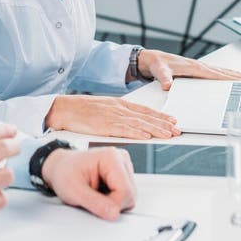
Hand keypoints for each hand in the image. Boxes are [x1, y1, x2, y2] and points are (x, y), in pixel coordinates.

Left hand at [41, 146, 135, 219]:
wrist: (60, 167)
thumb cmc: (64, 173)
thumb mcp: (74, 190)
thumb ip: (95, 203)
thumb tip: (114, 214)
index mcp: (111, 157)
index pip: (125, 192)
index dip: (112, 205)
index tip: (95, 204)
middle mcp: (121, 158)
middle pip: (130, 195)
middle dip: (112, 204)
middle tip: (92, 198)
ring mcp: (123, 166)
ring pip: (129, 197)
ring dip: (112, 202)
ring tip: (94, 193)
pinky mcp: (123, 174)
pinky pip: (125, 196)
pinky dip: (113, 199)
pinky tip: (100, 192)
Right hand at [45, 94, 180, 138]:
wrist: (63, 109)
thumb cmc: (80, 110)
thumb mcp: (102, 108)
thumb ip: (117, 114)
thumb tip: (131, 123)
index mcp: (117, 104)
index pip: (143, 110)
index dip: (159, 115)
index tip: (172, 120)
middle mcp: (118, 109)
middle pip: (145, 116)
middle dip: (163, 123)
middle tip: (177, 129)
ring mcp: (112, 116)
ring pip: (139, 123)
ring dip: (156, 129)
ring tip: (169, 134)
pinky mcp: (104, 125)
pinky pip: (124, 129)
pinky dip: (137, 132)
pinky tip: (147, 136)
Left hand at [137, 49, 240, 90]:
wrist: (151, 59)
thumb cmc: (156, 64)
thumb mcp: (159, 72)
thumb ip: (164, 78)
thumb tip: (168, 85)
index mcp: (193, 67)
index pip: (214, 74)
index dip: (227, 78)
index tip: (238, 80)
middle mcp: (197, 66)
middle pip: (220, 72)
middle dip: (233, 76)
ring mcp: (197, 67)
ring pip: (218, 71)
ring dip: (230, 74)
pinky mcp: (194, 69)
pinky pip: (212, 72)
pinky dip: (222, 74)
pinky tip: (227, 77)